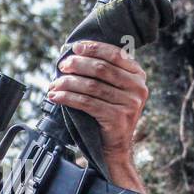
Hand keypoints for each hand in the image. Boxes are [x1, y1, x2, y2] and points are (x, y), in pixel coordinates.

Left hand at [47, 41, 148, 161]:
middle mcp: (138, 88)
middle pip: (102, 68)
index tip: (75, 48)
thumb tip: (74, 53)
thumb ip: (104, 71)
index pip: (115, 54)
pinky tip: (56, 96)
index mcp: (138, 75)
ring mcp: (130, 103)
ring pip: (92, 86)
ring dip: (69, 83)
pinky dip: (68, 98)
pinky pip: (87, 103)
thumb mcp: (114, 89)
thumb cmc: (109, 113)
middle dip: (78, 64)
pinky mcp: (118, 117)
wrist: (115, 145)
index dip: (94, 48)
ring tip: (54, 84)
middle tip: (62, 66)